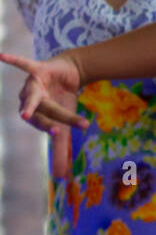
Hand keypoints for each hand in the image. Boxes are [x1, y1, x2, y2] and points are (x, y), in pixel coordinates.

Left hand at [0, 50, 88, 179]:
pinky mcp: (38, 69)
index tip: (61, 134)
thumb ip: (59, 150)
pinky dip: (13, 61)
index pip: (45, 124)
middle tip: (56, 132)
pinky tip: (0, 57)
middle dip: (49, 122)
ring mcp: (32, 84)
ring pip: (36, 96)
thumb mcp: (64, 125)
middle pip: (42, 112)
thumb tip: (59, 177)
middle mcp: (30, 100)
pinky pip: (24, 64)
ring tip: (25, 116)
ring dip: (33, 104)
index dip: (52, 130)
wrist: (69, 73)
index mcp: (35, 115)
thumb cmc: (62, 99)